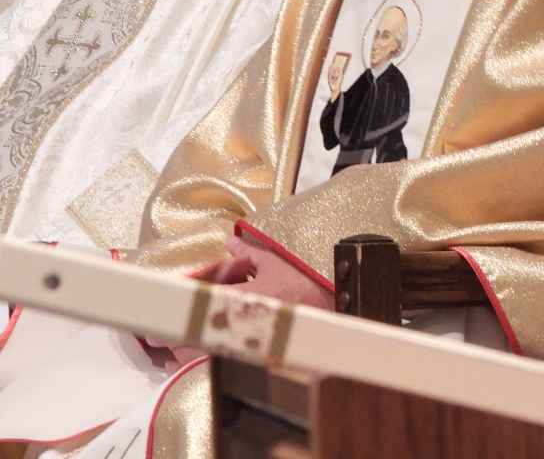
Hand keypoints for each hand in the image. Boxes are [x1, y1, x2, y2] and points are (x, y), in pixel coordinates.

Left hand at [148, 235, 330, 369]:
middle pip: (197, 338)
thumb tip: (230, 239)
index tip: (153, 320)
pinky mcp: (253, 354)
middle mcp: (243, 325)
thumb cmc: (306, 284)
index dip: (175, 317)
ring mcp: (247, 343)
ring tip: (169, 350)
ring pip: (206, 355)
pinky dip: (203, 360)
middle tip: (151, 338)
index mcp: (245, 299)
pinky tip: (190, 358)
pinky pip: (220, 362)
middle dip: (173, 339)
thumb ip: (250, 253)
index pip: (200, 310)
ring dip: (185, 351)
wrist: (334, 310)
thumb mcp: (279, 262)